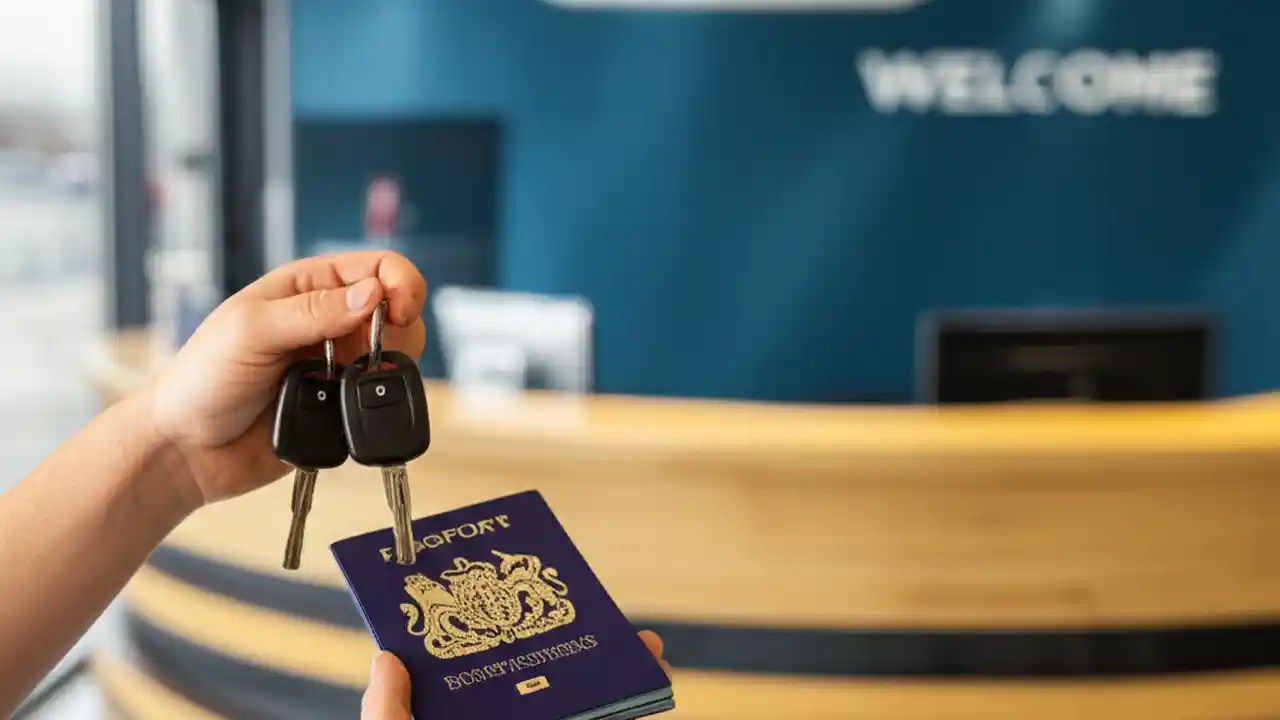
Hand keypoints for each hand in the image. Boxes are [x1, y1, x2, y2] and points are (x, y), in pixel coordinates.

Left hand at [141, 251, 427, 507]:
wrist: (187, 451)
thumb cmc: (201, 379)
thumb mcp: (250, 330)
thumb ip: (313, 310)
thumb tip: (373, 294)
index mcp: (308, 287)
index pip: (378, 267)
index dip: (399, 284)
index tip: (398, 313)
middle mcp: (330, 322)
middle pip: (398, 310)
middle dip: (399, 328)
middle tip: (369, 352)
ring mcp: (338, 365)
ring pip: (396, 356)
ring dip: (386, 368)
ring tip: (349, 382)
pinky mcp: (342, 406)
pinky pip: (379, 400)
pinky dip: (376, 403)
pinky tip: (345, 409)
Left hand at [361, 631, 671, 719]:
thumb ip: (387, 716)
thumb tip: (387, 655)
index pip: (479, 687)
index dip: (496, 646)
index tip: (516, 605)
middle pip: (539, 694)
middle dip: (569, 654)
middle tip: (595, 617)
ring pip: (581, 715)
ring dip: (612, 681)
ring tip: (638, 645)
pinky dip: (628, 716)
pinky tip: (648, 691)